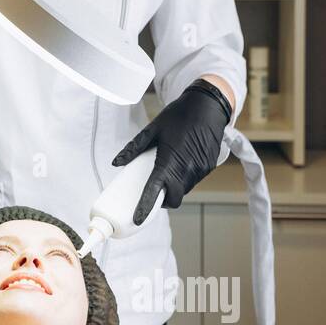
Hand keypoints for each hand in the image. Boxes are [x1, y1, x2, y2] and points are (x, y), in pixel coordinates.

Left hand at [112, 80, 230, 224]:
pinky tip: (180, 165)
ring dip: (174, 189)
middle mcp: (187, 169)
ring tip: (166, 175)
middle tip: (153, 193)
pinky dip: (184, 179)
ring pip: (184, 190)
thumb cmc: (178, 115)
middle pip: (174, 199)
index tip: (137, 219)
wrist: (208, 106)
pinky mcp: (209, 166)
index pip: (155, 191)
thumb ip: (134, 148)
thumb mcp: (152, 129)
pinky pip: (194, 180)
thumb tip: (117, 163)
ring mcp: (200, 169)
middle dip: (162, 200)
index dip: (145, 207)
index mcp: (169, 161)